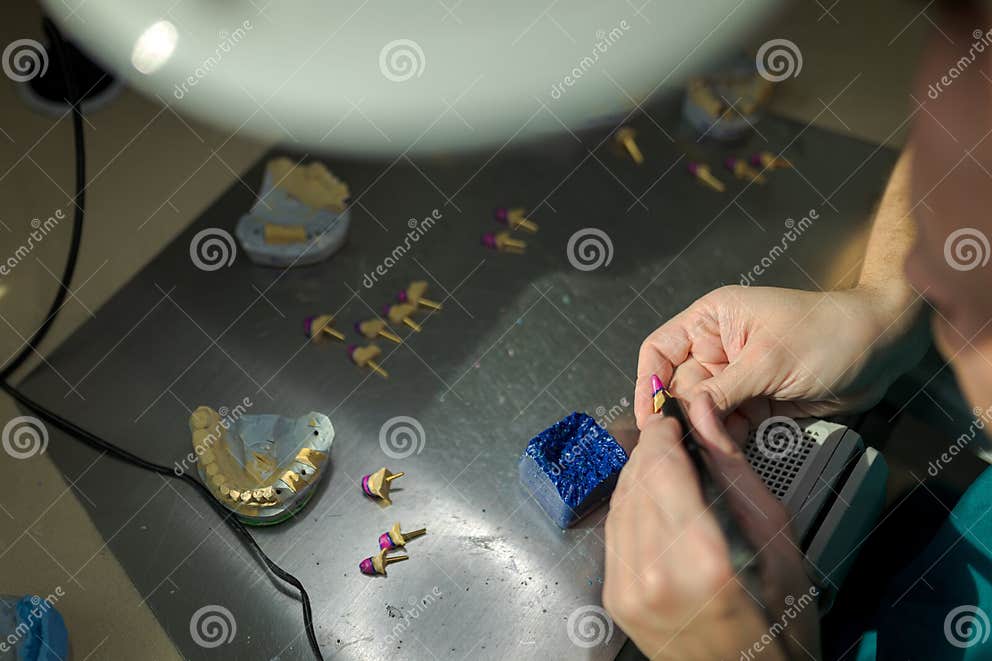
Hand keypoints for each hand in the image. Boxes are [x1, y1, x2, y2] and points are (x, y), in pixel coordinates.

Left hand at [603, 394, 820, 659]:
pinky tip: (652, 499)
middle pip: (636, 481)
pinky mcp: (614, 599)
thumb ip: (733, 470)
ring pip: (619, 502)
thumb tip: (705, 413)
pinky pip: (614, 532)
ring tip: (666, 462)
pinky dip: (631, 505)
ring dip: (639, 474)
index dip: (663, 433)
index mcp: (702, 563)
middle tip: (673, 433)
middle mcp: (653, 576)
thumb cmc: (781, 621)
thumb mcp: (775, 538)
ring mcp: (626, 591)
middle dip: (652, 450)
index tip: (673, 416)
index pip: (661, 469)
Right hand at [633, 284, 927, 429]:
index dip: (649, 384)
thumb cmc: (829, 333)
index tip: (650, 420)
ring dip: (708, 435)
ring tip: (713, 459)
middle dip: (686, 419)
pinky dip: (729, 443)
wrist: (884, 349)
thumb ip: (724, 391)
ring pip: (705, 413)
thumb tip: (688, 418)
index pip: (660, 350)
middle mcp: (718, 348)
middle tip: (690, 449)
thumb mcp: (770, 359)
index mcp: (711, 321)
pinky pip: (730, 426)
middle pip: (682, 389)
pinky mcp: (757, 402)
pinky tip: (731, 458)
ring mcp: (737, 377)